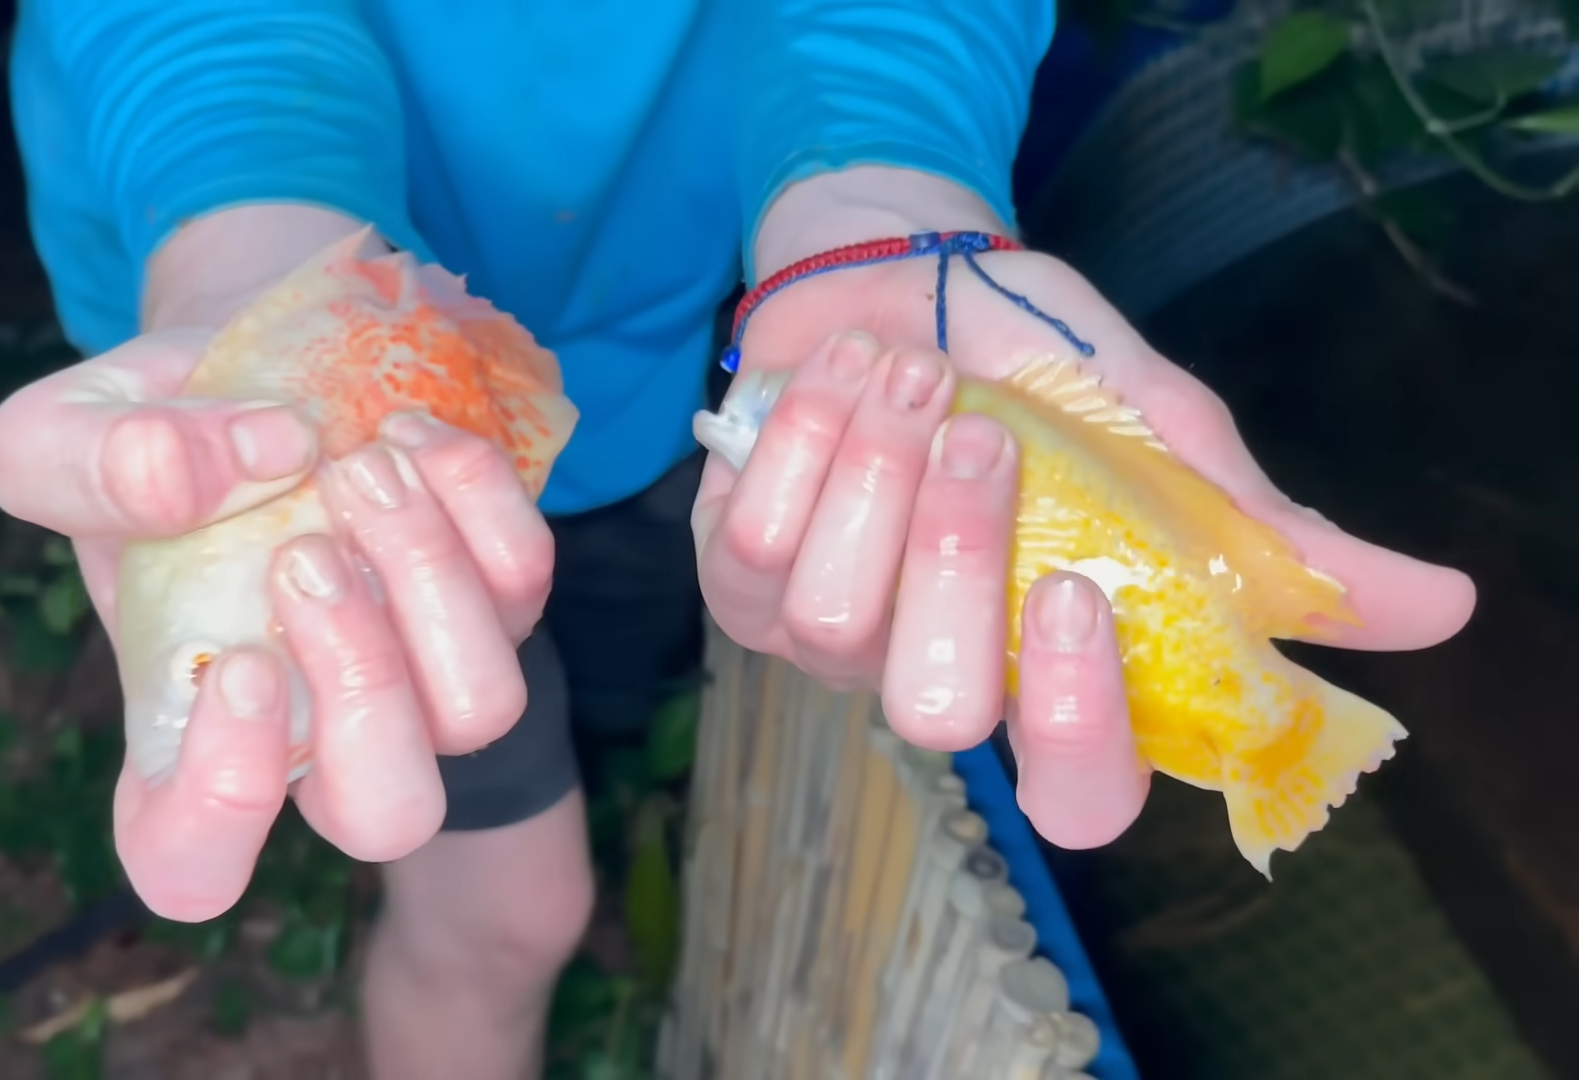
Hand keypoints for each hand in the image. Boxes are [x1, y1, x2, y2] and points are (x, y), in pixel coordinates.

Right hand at [0, 212, 550, 919]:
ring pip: (484, 709)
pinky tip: (405, 432)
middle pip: (389, 815)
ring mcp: (420, 674)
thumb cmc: (144, 434)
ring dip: (427, 577)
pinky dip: (475, 498)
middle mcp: (315, 730)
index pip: (196, 864)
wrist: (249, 366)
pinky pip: (523, 585)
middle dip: (365, 688)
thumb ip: (93, 463)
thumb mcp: (58, 429)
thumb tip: (249, 462)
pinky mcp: (493, 597)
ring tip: (359, 468)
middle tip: (305, 556)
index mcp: (186, 731)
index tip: (235, 665)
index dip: (224, 807)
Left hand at [693, 243, 1475, 849]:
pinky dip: (801, 441)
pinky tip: (840, 380)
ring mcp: (829, 641)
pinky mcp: (739, 581)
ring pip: (829, 622)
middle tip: (979, 432)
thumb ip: (1261, 526)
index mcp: (1056, 664)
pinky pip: (748, 551)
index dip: (1071, 724)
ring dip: (875, 470)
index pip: (1076, 796)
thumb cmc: (1037, 361)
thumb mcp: (1163, 429)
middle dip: (953, 556)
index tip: (1073, 588)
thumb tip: (1439, 609)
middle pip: (930, 713)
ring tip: (909, 375)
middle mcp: (942, 676)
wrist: (901, 268)